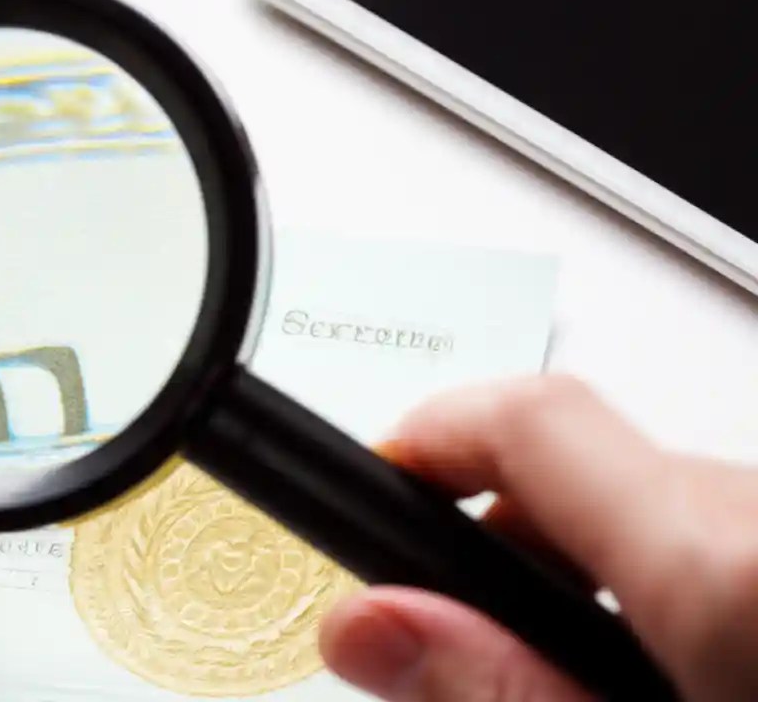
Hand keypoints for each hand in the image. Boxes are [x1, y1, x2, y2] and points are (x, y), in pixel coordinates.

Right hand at [318, 375, 757, 701]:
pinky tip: (653, 655)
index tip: (373, 485)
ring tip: (566, 665)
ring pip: (652, 494)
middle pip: (585, 460)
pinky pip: (715, 520)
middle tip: (461, 627)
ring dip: (578, 559)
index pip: (534, 419)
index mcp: (722, 569)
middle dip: (498, 530)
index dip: (431, 435)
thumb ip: (504, 688)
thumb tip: (371, 623)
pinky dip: (656, 570)